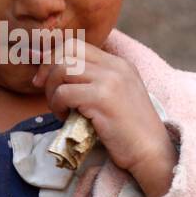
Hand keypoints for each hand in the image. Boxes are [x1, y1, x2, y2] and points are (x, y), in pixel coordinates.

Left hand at [31, 36, 177, 196]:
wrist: (151, 152)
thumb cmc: (130, 132)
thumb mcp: (116, 97)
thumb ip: (94, 83)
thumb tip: (56, 76)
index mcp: (118, 64)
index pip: (76, 44)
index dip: (54, 58)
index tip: (45, 78)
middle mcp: (115, 66)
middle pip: (67, 50)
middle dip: (48, 69)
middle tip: (45, 91)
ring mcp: (110, 80)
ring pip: (62, 69)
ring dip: (52, 90)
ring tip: (59, 108)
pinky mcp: (102, 98)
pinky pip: (64, 93)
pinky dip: (57, 105)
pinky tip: (66, 118)